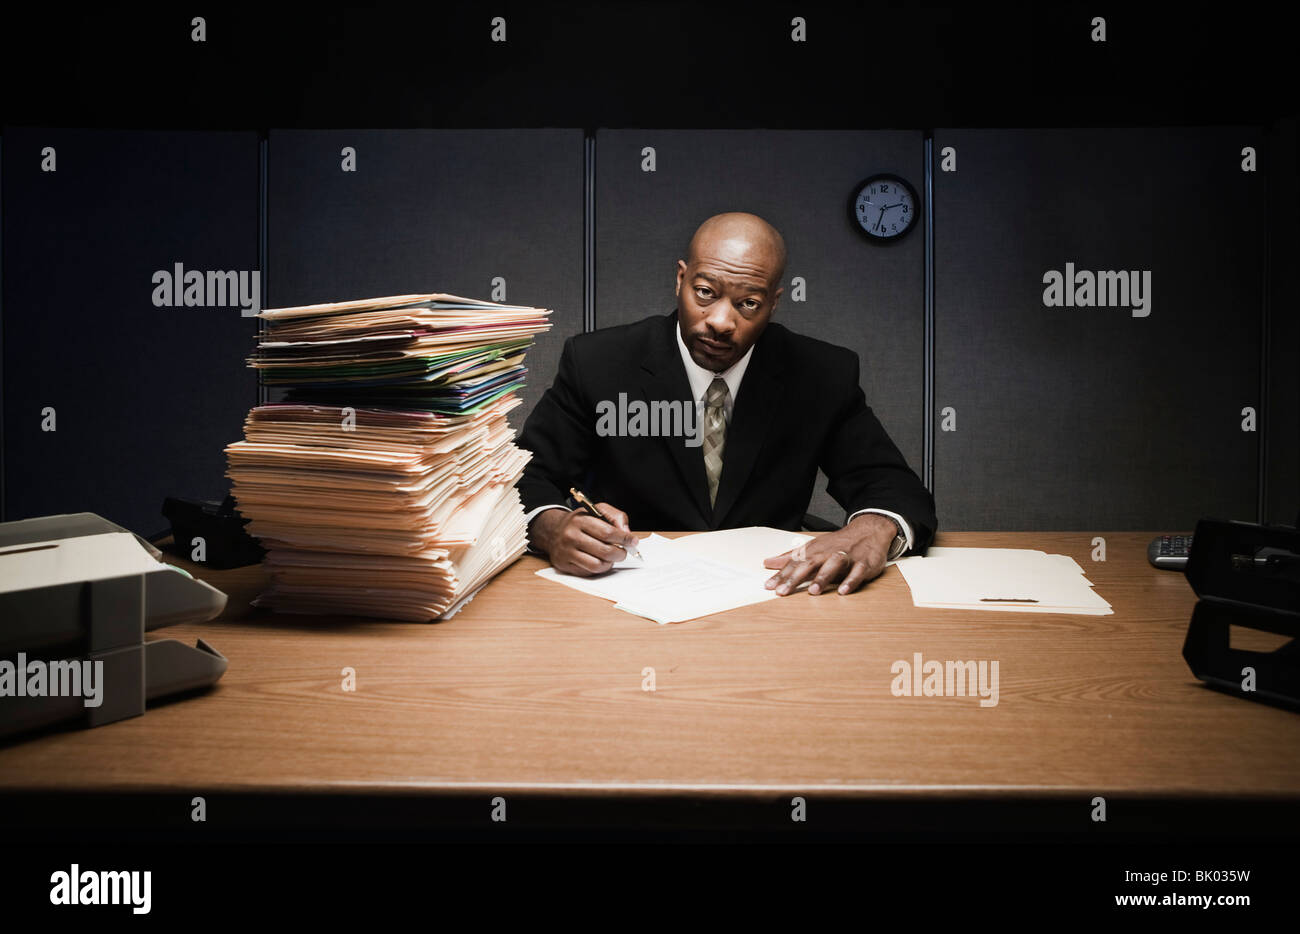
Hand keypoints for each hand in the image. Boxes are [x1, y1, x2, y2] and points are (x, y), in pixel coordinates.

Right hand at [529, 503, 639, 576]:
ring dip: (610, 563)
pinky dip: (599, 568)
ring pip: (597, 565)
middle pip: (604, 551)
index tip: (633, 542)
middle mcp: (571, 536)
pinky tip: (599, 560)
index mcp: (580, 520)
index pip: (608, 532)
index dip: (624, 539)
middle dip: (620, 553)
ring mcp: (567, 552)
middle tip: (623, 551)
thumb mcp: (597, 510)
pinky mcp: (565, 565)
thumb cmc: (580, 522)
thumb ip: (616, 517)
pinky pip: (588, 572)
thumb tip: (627, 533)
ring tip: (611, 557)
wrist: (553, 531)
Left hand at [762, 513, 897, 595]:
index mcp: (815, 550)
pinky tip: (843, 591)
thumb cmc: (837, 544)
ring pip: (833, 565)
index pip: (795, 563)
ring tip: (812, 591)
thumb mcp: (812, 548)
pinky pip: (857, 573)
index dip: (782, 575)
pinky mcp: (864, 563)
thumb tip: (768, 563)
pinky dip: (851, 581)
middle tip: (783, 592)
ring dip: (823, 578)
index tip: (769, 586)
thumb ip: (791, 557)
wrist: (868, 531)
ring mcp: (847, 557)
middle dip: (796, 578)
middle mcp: (828, 553)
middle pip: (810, 564)